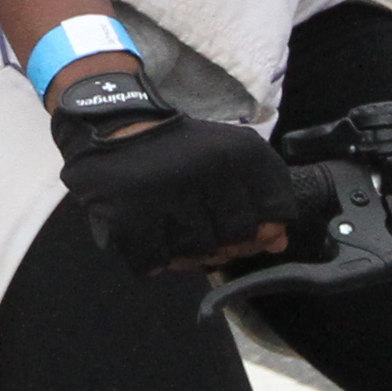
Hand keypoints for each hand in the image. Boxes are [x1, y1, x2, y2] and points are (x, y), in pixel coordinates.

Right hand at [48, 62, 301, 270]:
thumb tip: (277, 243)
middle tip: (200, 225)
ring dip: (187, 253)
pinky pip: (155, 263)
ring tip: (172, 229)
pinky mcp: (129, 215)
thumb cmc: (179, 151)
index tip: (242, 223)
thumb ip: (259, 197)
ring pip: (198, 254)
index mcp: (239, 152)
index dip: (264, 229)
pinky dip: (153, 260)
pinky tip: (149, 238)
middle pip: (237, 239)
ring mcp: (167, 193)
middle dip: (223, 242)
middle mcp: (207, 169)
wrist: (113, 127)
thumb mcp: (229, 158)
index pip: (276, 212)